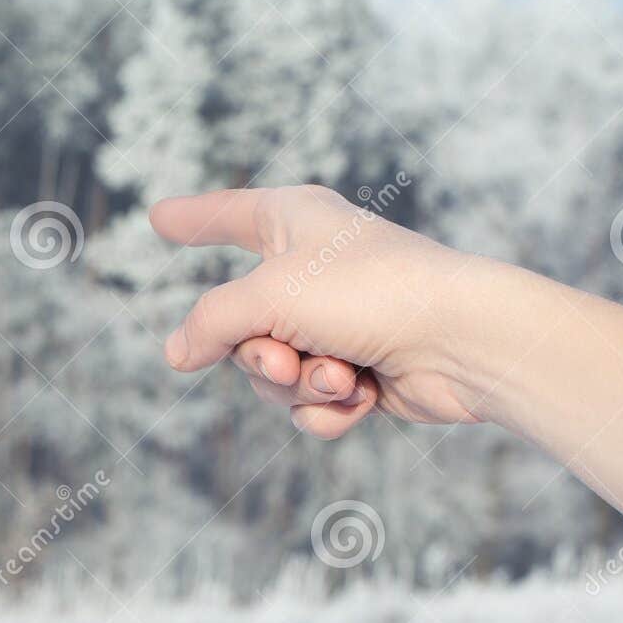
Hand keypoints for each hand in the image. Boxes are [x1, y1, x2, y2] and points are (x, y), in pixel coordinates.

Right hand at [151, 185, 504, 438]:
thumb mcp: (269, 296)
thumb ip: (210, 324)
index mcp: (294, 223)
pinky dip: (330, 407)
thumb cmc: (373, 292)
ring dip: (299, 384)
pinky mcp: (360, 370)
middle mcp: (312, 269)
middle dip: (258, 355)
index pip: (228, 215)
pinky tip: (363, 396)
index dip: (192, 218)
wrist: (464, 343)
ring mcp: (335, 322)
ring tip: (341, 375)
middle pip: (238, 325)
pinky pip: (310, 402)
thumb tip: (176, 355)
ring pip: (271, 372)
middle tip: (285, 358)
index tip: (159, 218)